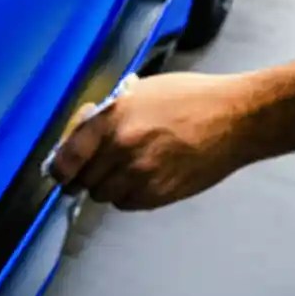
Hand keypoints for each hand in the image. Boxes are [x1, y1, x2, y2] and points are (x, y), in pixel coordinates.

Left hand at [47, 72, 256, 209]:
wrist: (235, 118)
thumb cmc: (189, 97)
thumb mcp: (139, 92)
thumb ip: (107, 114)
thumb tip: (82, 131)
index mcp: (112, 119)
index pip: (67, 157)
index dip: (59, 169)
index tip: (60, 171)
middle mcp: (121, 149)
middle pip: (83, 180)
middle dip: (84, 175)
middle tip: (94, 168)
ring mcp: (141, 175)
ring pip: (104, 195)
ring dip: (107, 186)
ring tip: (124, 171)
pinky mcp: (161, 194)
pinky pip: (128, 204)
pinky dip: (129, 196)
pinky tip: (143, 179)